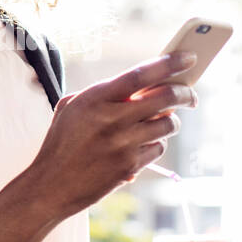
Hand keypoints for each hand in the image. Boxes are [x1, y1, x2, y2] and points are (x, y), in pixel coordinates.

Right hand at [27, 52, 198, 220]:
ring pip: (168, 124)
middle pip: (165, 98)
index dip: (170, 63)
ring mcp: (123, 144)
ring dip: (172, 121)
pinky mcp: (130, 166)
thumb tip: (145, 87)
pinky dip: (156, 143)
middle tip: (191, 94)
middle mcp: (112, 119)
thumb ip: (105, 93)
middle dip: (185, 93)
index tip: (189, 56)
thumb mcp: (73, 107)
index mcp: (96, 98)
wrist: (51, 185)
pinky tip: (144, 143)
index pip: (141, 74)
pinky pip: (158, 148)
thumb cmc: (62, 141)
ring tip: (165, 120)